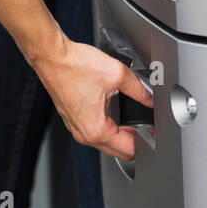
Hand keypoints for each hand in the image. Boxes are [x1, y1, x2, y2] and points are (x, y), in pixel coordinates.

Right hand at [33, 36, 154, 160]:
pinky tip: (114, 114)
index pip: (129, 150)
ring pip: (105, 142)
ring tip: (134, 120)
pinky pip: (94, 132)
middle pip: (117, 151)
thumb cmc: (74, 65)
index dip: (147, 141)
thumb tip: (151, 99)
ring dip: (121, 135)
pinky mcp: (72, 119)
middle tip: (148, 126)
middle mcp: (84, 134)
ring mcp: (76, 127)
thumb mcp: (117, 74)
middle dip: (135, 141)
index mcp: (96, 129)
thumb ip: (140, 90)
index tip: (155, 132)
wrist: (52, 56)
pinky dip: (107, 128)